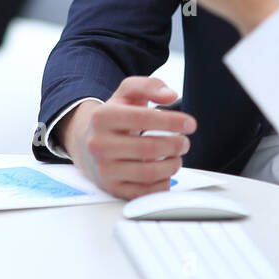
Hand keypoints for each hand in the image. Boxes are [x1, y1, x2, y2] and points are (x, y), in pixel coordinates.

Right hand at [59, 76, 196, 199]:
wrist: (88, 143)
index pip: (142, 119)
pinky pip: (144, 192)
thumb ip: (150, 86)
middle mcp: (99, 145)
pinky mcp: (112, 188)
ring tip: (176, 156)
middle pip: (148, 148)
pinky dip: (162, 183)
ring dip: (172, 165)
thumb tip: (170, 95)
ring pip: (148, 173)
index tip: (190, 124)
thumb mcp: (127, 93)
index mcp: (102, 117)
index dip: (172, 121)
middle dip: (175, 145)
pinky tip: (165, 171)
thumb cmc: (114, 117)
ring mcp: (104, 169)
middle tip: (184, 142)